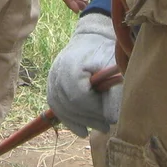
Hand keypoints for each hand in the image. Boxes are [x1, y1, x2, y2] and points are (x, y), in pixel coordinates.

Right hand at [46, 14, 122, 137]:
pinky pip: (56, 105)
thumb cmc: (106, 51)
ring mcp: (52, 77)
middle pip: (68, 104)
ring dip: (78, 122)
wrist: (92, 36)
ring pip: (60, 107)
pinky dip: (68, 119)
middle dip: (88, 119)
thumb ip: (114, 92)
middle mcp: (57, 72)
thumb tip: (112, 119)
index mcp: (71, 66)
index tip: (109, 117)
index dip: (93, 110)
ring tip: (95, 129)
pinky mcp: (52, 83)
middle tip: (106, 128)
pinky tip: (80, 129)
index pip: (78, 96)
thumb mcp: (114, 68)